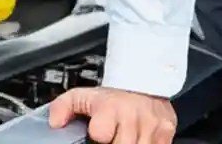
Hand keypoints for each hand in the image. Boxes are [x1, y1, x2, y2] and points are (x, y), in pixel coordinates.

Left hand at [49, 87, 177, 142]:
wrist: (144, 84)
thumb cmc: (112, 95)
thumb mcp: (82, 95)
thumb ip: (63, 107)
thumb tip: (54, 122)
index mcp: (110, 108)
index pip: (101, 134)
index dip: (97, 135)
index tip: (97, 132)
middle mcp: (132, 117)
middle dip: (114, 142)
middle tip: (112, 136)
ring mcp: (152, 126)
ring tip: (122, 135)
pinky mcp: (166, 133)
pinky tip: (136, 138)